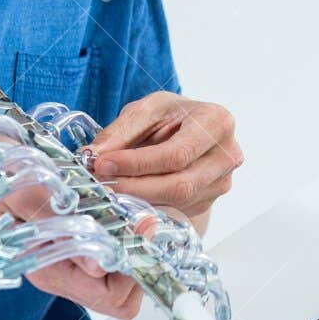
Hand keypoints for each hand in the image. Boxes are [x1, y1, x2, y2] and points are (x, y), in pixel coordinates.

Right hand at [0, 137, 145, 319]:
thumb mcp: (18, 186)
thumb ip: (54, 222)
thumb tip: (98, 264)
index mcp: (46, 268)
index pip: (112, 298)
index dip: (135, 269)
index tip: (139, 229)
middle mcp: (60, 272)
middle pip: (123, 294)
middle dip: (139, 260)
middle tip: (140, 220)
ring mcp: (67, 261)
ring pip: (121, 275)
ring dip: (133, 246)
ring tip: (128, 212)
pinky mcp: (72, 244)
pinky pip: (111, 254)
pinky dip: (122, 234)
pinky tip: (116, 209)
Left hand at [84, 92, 242, 221]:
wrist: (192, 131)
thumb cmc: (173, 115)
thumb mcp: (146, 110)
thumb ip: (119, 132)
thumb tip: (91, 155)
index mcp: (217, 122)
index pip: (177, 154)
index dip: (137, 164)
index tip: (103, 164)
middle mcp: (227, 155)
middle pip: (179, 185)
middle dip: (135, 188)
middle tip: (101, 182)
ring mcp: (221, 182)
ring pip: (176, 202)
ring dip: (137, 198)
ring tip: (109, 186)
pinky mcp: (208, 201)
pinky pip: (174, 209)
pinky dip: (146, 204)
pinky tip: (127, 193)